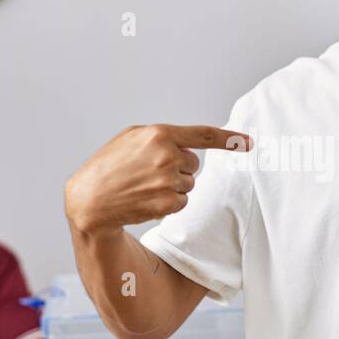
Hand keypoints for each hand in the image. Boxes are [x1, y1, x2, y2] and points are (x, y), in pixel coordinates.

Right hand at [65, 124, 251, 235]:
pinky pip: (182, 202)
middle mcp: (167, 156)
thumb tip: (188, 145)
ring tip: (143, 186)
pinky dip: (168, 203)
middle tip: (148, 173)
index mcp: (160, 134)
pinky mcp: (167, 203)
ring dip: (172, 187)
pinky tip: (146, 200)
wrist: (90, 199)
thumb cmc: (109, 165)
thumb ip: (161, 136)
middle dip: (177, 168)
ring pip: (188, 184)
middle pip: (194, 164)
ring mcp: (168, 181)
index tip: (248, 143)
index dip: (230, 139)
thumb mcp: (131, 137)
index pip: (204, 135)